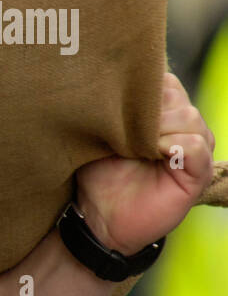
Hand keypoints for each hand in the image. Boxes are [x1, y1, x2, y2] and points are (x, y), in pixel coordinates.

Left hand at [73, 71, 215, 254]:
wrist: (98, 217)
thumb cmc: (98, 173)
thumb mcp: (99, 135)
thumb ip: (111, 108)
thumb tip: (104, 78)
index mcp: (161, 113)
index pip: (162, 81)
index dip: (139, 89)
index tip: (112, 104)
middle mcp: (182, 127)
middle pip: (175, 96)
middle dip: (146, 108)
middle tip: (120, 129)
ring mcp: (194, 149)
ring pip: (189, 117)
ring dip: (158, 126)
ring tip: (132, 145)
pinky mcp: (198, 174)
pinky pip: (196, 147)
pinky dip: (175, 145)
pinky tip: (153, 153)